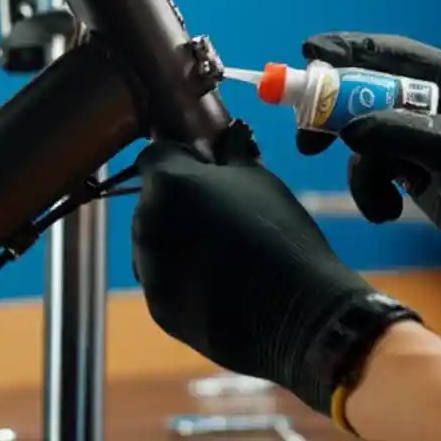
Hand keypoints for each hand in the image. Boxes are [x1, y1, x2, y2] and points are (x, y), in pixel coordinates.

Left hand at [133, 121, 421, 412]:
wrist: (295, 311)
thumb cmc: (279, 232)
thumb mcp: (260, 180)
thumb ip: (233, 152)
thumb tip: (232, 130)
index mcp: (168, 183)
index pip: (155, 155)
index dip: (182, 159)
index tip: (210, 172)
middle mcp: (145, 222)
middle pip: (154, 200)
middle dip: (180, 201)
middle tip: (223, 214)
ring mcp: (148, 269)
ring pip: (154, 241)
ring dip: (178, 240)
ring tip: (224, 254)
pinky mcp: (158, 307)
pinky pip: (163, 280)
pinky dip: (183, 278)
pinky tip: (221, 285)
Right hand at [298, 33, 440, 302]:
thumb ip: (396, 132)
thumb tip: (347, 130)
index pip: (386, 52)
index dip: (344, 49)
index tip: (307, 50)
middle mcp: (428, 101)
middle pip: (362, 94)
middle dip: (334, 118)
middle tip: (308, 141)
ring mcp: (416, 135)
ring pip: (361, 138)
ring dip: (360, 170)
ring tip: (378, 199)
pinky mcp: (409, 169)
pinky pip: (369, 169)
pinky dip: (371, 191)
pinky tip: (388, 212)